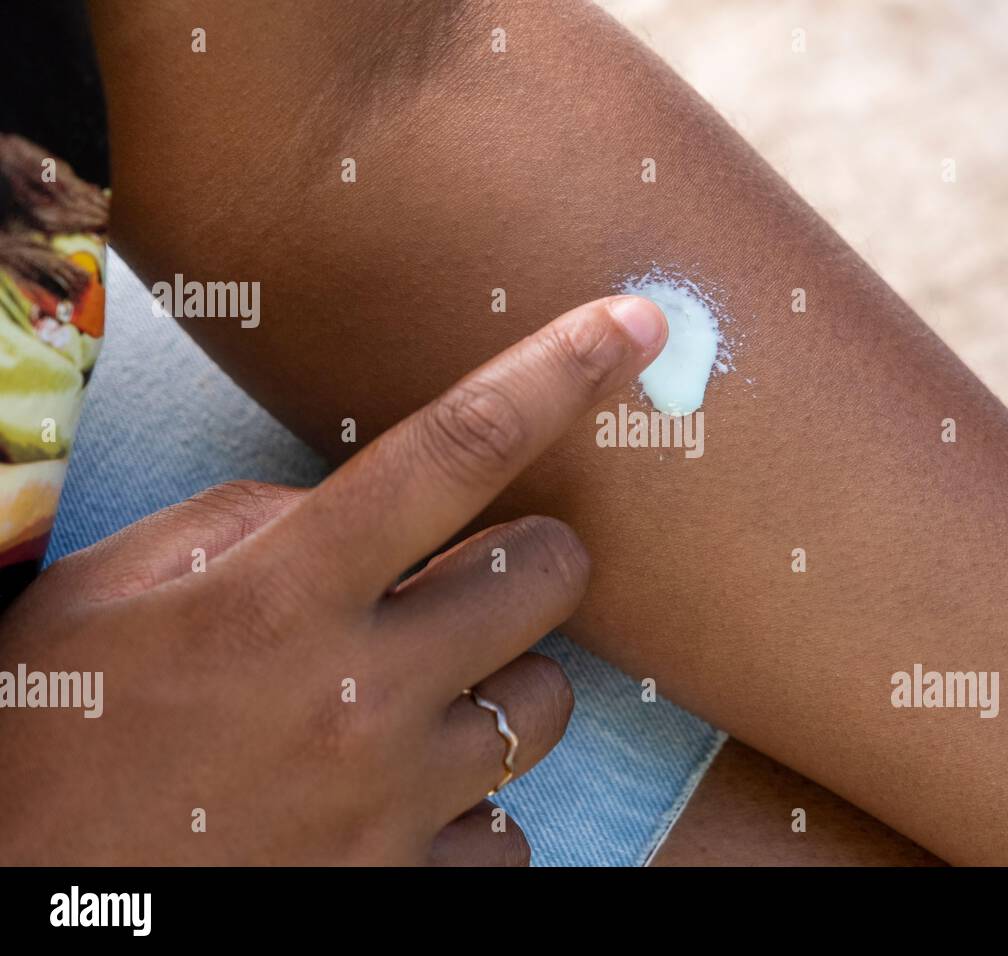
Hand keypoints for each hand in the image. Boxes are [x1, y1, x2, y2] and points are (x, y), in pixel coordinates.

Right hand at [0, 294, 666, 864]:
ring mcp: (394, 805)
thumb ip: (258, 525)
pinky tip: (398, 802)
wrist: (19, 897)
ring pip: (546, 707)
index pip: (458, 447)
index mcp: (283, 593)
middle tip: (468, 574)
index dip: (559, 369)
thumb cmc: (54, 731)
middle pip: (550, 575)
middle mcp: (361, 694)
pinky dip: (472, 809)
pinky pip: (510, 830)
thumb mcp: (119, 590)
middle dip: (529, 557)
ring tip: (413, 700)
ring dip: (500, 684)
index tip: (633, 322)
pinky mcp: (406, 893)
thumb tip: (370, 510)